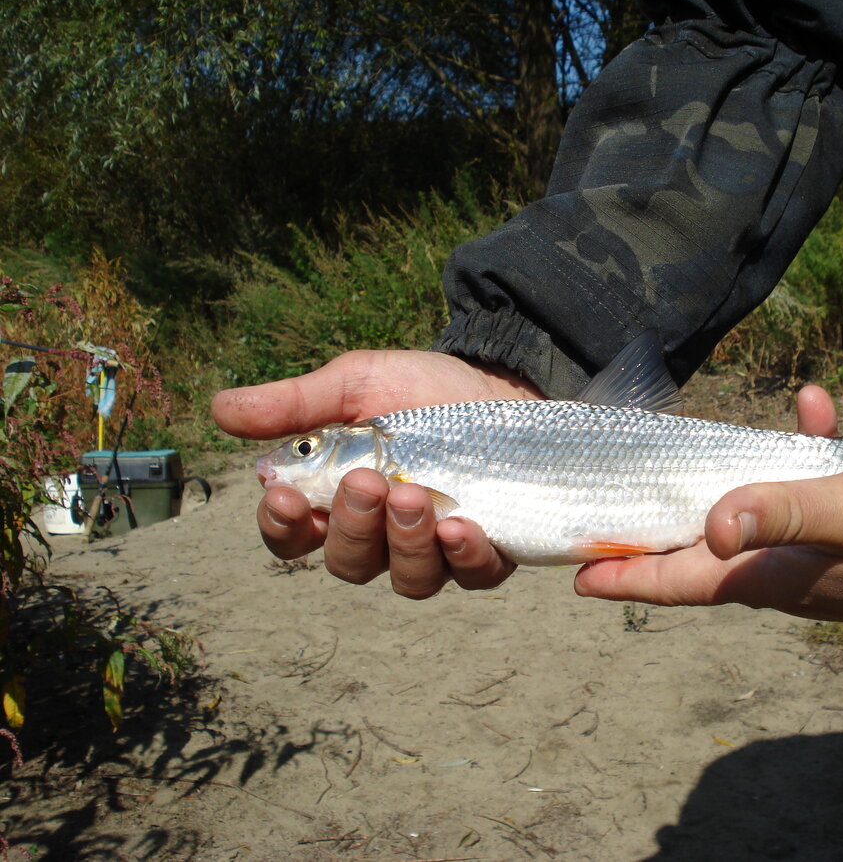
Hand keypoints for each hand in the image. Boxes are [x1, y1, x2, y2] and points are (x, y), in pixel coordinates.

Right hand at [211, 350, 544, 596]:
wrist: (501, 385)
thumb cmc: (421, 390)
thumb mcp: (358, 383)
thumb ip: (298, 403)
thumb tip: (220, 409)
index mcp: (336, 500)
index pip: (292, 535)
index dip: (281, 526)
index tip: (284, 496)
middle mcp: (380, 537)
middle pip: (347, 563)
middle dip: (353, 526)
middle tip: (368, 481)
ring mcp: (434, 550)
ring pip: (408, 580)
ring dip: (405, 542)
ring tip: (414, 495)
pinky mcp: (486, 553)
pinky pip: (471, 577)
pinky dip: (463, 557)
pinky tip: (460, 526)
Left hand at [574, 386, 842, 635]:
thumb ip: (784, 512)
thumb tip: (715, 525)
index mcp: (765, 574)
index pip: (677, 580)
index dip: (625, 577)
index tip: (576, 572)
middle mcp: (774, 567)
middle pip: (696, 549)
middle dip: (652, 531)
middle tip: (608, 508)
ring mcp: (805, 550)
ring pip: (744, 513)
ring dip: (718, 483)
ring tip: (685, 454)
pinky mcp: (839, 527)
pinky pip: (801, 487)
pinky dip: (798, 450)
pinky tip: (813, 407)